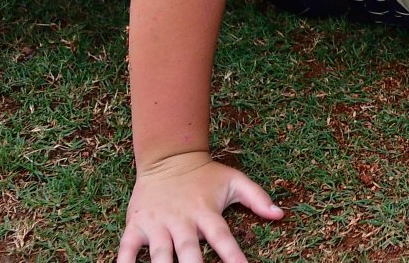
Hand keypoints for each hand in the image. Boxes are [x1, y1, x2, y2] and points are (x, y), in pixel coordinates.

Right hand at [118, 151, 282, 262]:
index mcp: (206, 212)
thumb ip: (258, 197)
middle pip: (188, 251)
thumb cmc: (205, 175)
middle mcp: (182, 220)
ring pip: (160, 254)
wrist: (167, 156)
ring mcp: (157, 224)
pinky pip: (128, 249)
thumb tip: (280, 214)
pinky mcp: (137, 225)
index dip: (233, 256)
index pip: (222, 238)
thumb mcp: (234, 181)